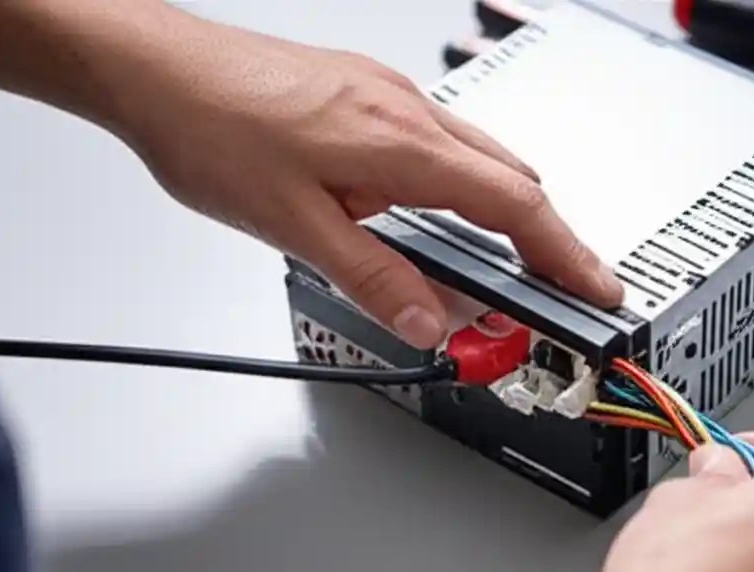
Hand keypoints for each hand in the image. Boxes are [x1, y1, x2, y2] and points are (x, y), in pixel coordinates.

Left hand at [97, 8, 622, 347]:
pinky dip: (461, 186)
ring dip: (501, 213)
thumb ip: (371, 276)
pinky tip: (428, 213)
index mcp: (403, 145)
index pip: (516, 207)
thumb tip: (428, 320)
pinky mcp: (367, 96)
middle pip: (513, 179)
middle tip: (550, 293)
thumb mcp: (292, 224)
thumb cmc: (212, 128)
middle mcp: (409, 112)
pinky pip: (443, 142)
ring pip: (480, 158)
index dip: (566, 255)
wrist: (156, 69)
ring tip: (498, 267)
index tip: (597, 289)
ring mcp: (391, 97)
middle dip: (543, 240)